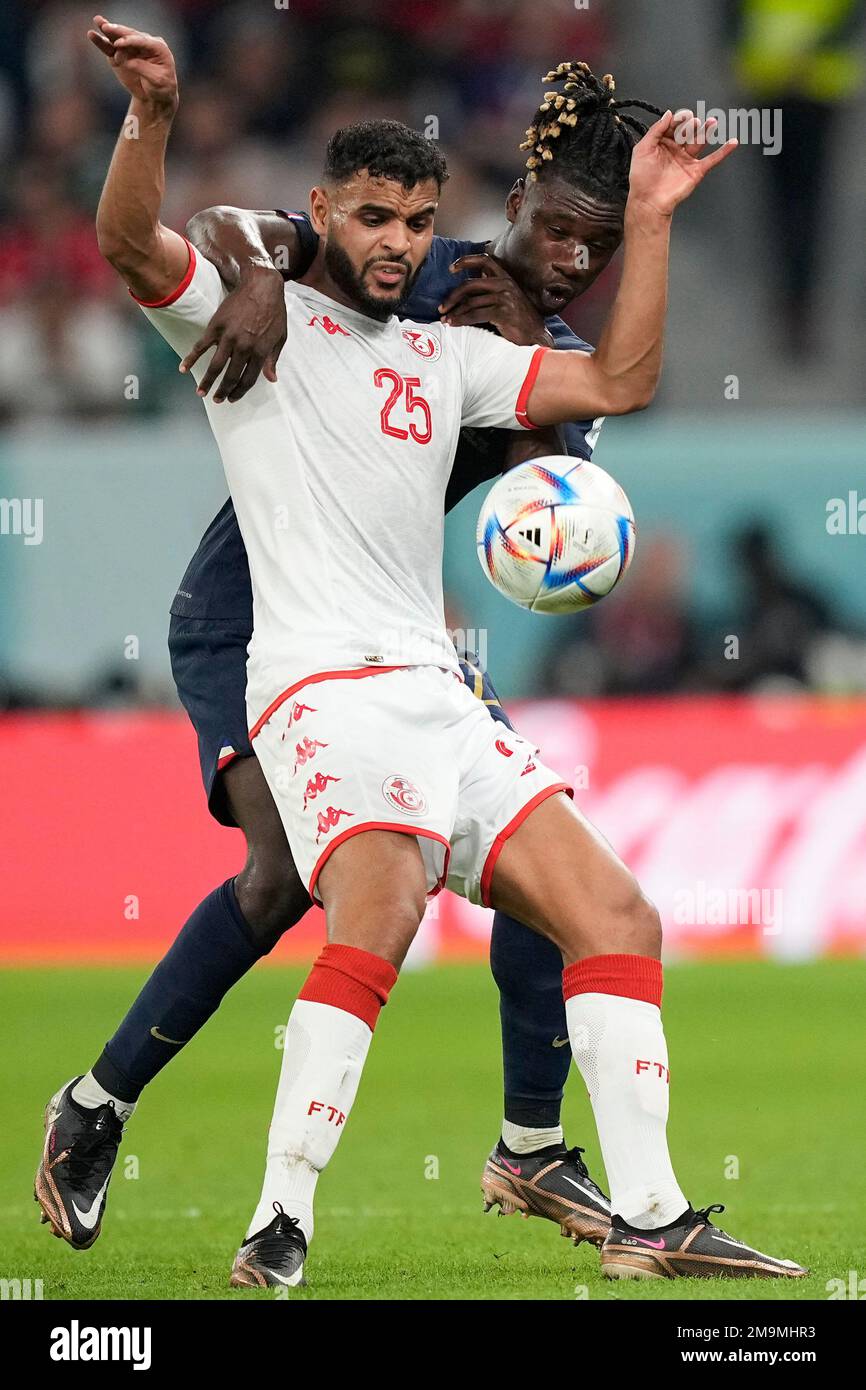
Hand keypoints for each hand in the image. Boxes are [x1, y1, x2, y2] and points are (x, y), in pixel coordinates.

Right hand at [86, 15, 177, 113]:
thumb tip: (124, 59)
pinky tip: (92, 35)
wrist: (154, 98)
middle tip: (106, 27)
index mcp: (157, 46)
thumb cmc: (161, 88)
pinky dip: (101, 41)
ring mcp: (130, 48)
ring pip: (118, 38)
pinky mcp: (119, 55)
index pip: (142, 40)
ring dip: (108, 30)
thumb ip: (141, 67)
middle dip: (118, 31)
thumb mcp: (156, 79)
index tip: (118, 44)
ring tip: (98, 21)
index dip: (130, 41)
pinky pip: (109, 48)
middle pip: (129, 35)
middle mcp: (143, 43)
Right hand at [179, 264, 286, 402]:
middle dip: (223, 391)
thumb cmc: (274, 311)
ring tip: (200, 393)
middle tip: (216, 400)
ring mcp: (229, 337)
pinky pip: (201, 346)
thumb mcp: (280, 337)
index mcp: (260, 352)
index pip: (248, 379)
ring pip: (215, 366)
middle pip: (231, 376)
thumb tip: (271, 379)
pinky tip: (184, 368)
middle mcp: (244, 348)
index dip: (240, 392)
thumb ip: (273, 359)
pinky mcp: (216, 326)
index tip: (233, 398)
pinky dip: (191, 358)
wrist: (261, 285)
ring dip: (207, 381)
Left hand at [438, 254, 552, 345]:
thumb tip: (473, 283)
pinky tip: (454, 324)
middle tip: (441, 308)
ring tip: (446, 320)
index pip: (484, 260)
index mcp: (506, 278)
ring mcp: (504, 297)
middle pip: (470, 284)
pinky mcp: (502, 312)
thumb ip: (493, 289)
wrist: (536, 335)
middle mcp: (505, 284)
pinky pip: (475, 315)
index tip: (451, 268)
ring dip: (454, 312)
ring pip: (470, 302)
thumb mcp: (508, 298)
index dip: (466, 261)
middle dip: (452, 296)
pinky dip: (461, 320)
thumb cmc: (519, 319)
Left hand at [628, 109, 736, 218]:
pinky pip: (713, 159)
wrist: (649, 202)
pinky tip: (733, 142)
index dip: (678, 120)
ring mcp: (687, 160)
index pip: (674, 126)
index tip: (682, 117)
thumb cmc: (641, 179)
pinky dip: (724, 151)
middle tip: (692, 123)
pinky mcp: (696, 171)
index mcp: (662, 143)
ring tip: (712, 121)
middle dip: (690, 125)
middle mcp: (676, 150)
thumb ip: (656, 130)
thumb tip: (668, 113)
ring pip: (700, 141)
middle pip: (688, 131)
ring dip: (706, 130)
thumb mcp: (642, 149)